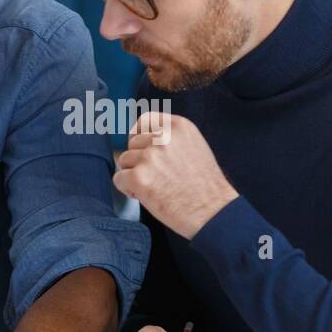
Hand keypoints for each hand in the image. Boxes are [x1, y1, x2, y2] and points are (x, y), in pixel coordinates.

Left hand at [113, 111, 237, 238]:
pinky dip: (128, 189)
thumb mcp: (194, 147)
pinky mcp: (139, 177)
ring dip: (134, 175)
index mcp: (178, 127)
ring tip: (156, 187)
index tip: (140, 147)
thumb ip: (171, 139)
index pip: (145, 120)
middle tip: (156, 177)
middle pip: (132, 143)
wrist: (212, 211)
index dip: (138, 134)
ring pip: (124, 160)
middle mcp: (162, 137)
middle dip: (138, 160)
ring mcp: (150, 156)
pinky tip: (147, 196)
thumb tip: (145, 140)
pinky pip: (119, 179)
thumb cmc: (206, 186)